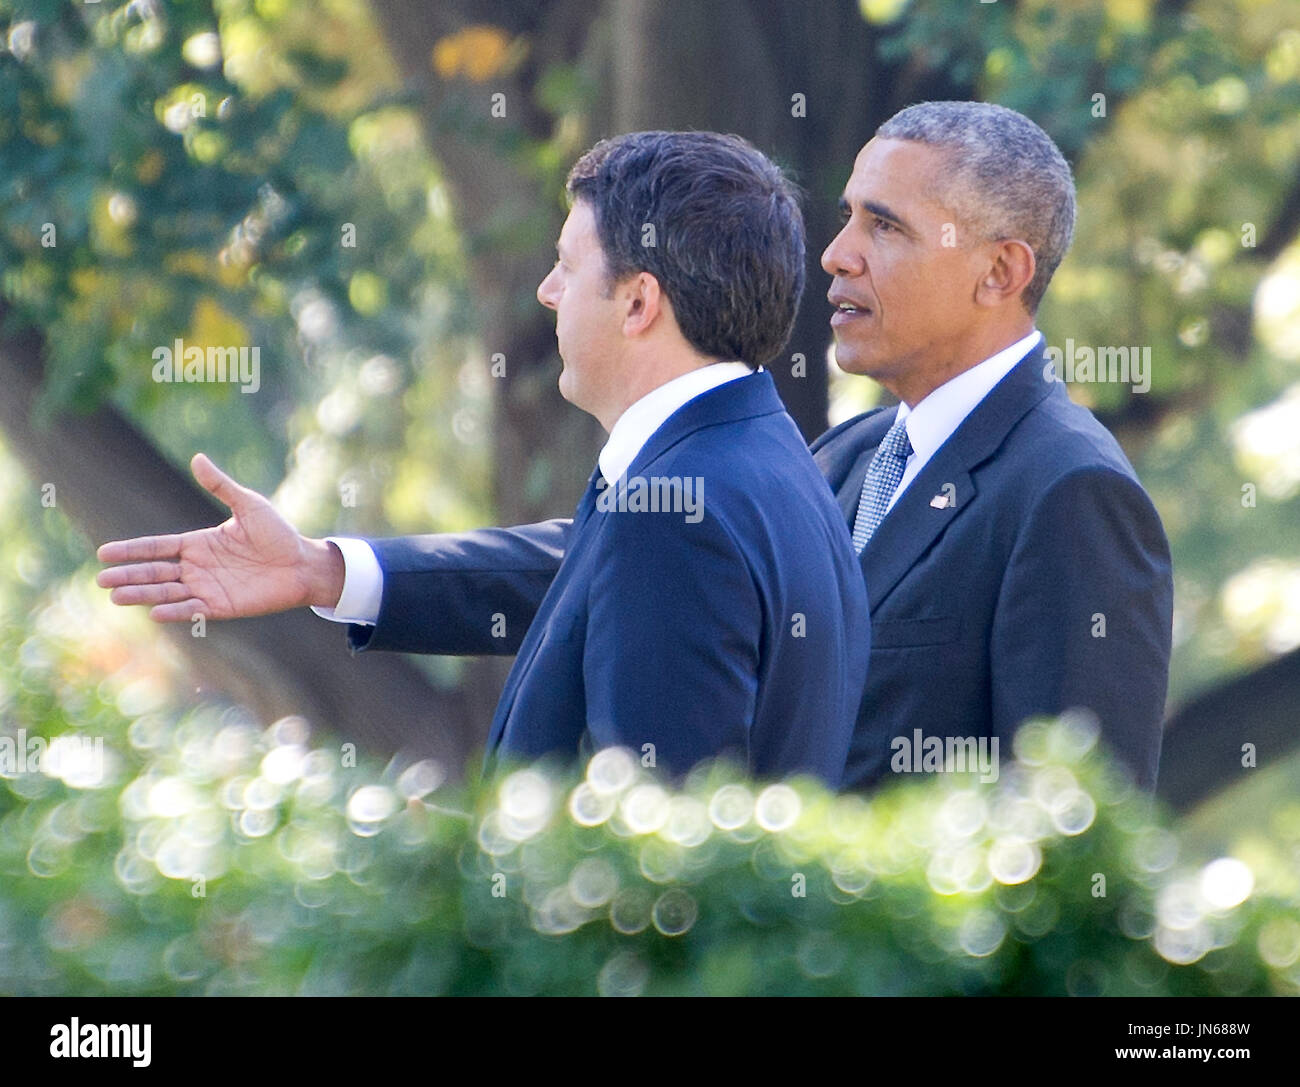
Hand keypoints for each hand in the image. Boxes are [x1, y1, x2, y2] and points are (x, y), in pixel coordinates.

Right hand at [96, 453, 343, 621]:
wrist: (304, 563)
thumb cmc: (278, 534)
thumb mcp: (248, 505)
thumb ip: (221, 486)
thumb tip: (198, 458)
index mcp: (198, 543)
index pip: (157, 547)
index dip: (132, 550)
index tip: (104, 553)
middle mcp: (198, 567)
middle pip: (156, 572)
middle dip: (130, 576)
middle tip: (103, 580)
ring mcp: (208, 587)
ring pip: (168, 592)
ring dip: (144, 595)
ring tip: (117, 597)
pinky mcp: (223, 606)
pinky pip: (194, 609)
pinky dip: (176, 611)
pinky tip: (156, 611)